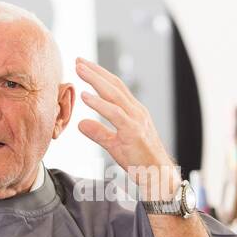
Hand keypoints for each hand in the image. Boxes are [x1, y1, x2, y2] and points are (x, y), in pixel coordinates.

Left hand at [74, 57, 178, 200]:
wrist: (158, 176)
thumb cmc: (140, 161)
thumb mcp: (114, 145)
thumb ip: (99, 133)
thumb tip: (81, 124)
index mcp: (134, 112)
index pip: (115, 88)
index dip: (100, 75)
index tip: (84, 66)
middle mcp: (136, 111)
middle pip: (114, 85)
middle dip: (95, 71)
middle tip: (78, 60)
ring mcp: (136, 120)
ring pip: (114, 94)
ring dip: (95, 80)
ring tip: (79, 70)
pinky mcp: (133, 132)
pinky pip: (115, 114)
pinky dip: (99, 104)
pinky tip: (86, 97)